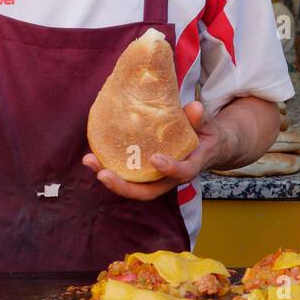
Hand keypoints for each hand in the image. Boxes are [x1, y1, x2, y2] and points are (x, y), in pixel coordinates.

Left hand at [83, 101, 225, 200]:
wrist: (209, 149)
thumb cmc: (207, 136)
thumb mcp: (208, 126)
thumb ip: (199, 119)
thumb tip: (194, 107)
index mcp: (190, 166)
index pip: (183, 173)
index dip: (170, 169)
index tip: (156, 159)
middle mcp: (170, 178)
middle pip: (147, 192)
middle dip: (124, 187)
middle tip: (103, 174)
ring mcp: (156, 178)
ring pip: (132, 186)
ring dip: (110, 178)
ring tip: (90, 161)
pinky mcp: (145, 173)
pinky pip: (127, 176)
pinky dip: (109, 168)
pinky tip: (93, 157)